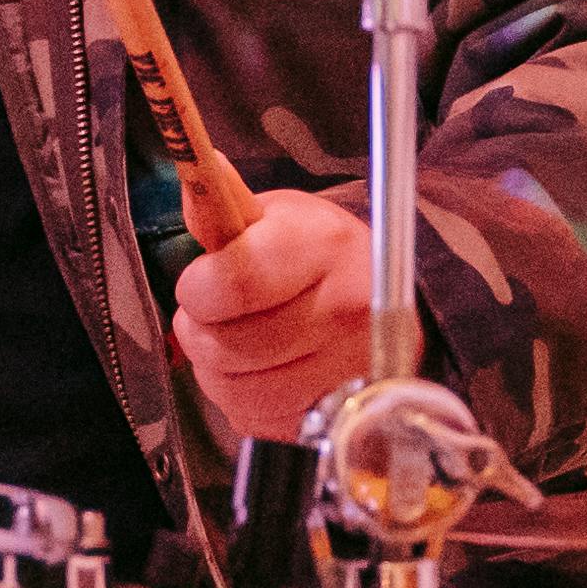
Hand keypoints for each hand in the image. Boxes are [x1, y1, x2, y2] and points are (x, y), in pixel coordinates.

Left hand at [171, 187, 378, 450]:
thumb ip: (227, 207)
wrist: (388, 303)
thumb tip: (198, 169)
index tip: (202, 283)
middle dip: (201, 330)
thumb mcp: (282, 217)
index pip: (233, 283)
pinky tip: (261, 372)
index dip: (199, 289)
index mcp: (325, 249)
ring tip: (238, 342)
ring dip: (217, 369)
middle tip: (218, 315)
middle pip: (224, 345)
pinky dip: (242, 400)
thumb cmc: (323, 256)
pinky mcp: (332, 415)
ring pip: (231, 390)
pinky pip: (253, 419)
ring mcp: (342, 372)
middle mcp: (343, 313)